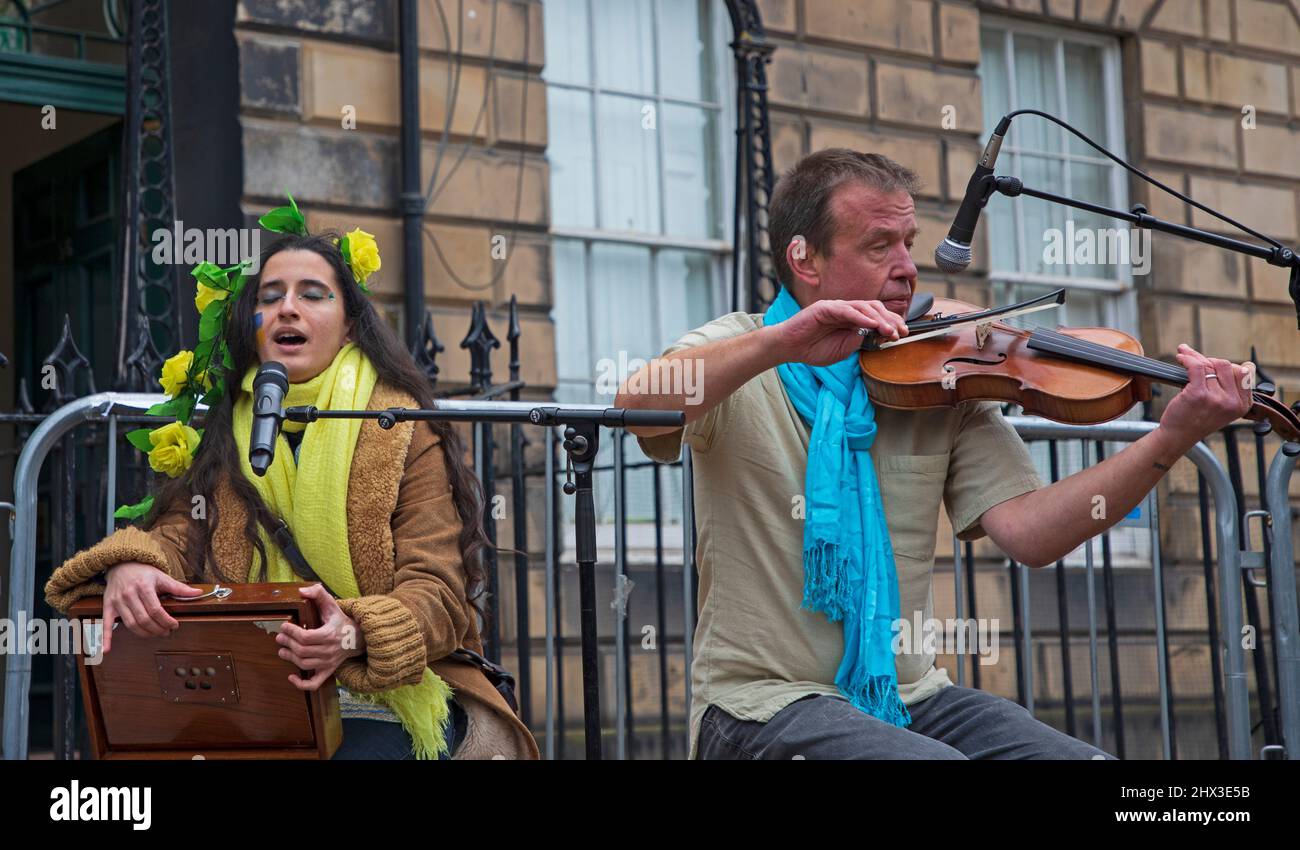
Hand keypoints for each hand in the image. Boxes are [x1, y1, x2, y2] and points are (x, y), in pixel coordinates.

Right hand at [101, 562, 203, 651]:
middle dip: (157, 629)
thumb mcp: (162, 577)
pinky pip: (105, 624)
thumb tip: (197, 593)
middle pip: (144, 619)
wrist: (121, 564)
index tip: (174, 625)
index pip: (156, 610)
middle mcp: (129, 594)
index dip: (166, 620)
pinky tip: (106, 649)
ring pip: (130, 624)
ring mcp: (117, 602)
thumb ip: (179, 588)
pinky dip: (105, 638)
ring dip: (144, 633)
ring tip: (155, 634)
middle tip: (166, 632)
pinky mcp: (108, 606)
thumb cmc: (143, 572)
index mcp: (144, 586)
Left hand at [278, 584, 364, 690]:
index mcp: (329, 634)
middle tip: (279, 637)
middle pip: (302, 651)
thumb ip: (318, 593)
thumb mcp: (332, 605)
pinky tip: (291, 677)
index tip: (284, 626)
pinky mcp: (328, 671)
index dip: (291, 632)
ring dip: (290, 658)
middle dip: (288, 643)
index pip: (305, 637)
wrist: (358, 638)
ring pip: (304, 664)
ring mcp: (328, 662)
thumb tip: (302, 591)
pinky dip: (301, 684)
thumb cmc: (341, 621)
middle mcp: (329, 650)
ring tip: (282, 651)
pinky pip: (314, 683)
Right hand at [770, 299, 907, 366]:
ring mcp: (836, 307)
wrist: (790, 348)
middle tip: (900, 332)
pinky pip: (846, 310)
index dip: (891, 323)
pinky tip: (871, 324)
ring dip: (878, 318)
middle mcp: (846, 310)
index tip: (902, 334)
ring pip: (863, 307)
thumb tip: (878, 336)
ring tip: (889, 330)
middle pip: (874, 308)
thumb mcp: (843, 350)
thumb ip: (859, 341)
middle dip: (890, 319)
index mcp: (852, 320)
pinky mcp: (824, 308)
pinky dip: (860, 316)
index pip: (876, 316)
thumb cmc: (813, 349)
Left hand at [1156, 344, 1254, 453]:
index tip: (1214, 364)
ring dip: (1194, 357)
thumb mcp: (1222, 407)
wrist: (1179, 436)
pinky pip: (1196, 366)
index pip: (1243, 372)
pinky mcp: (1198, 395)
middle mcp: (1232, 402)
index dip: (1228, 365)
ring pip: (1209, 365)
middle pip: (1226, 365)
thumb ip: (1230, 388)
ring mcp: (1216, 398)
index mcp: (1243, 404)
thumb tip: (1236, 362)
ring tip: (1185, 357)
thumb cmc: (1197, 419)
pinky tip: (1181, 358)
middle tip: (1197, 361)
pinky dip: (1188, 358)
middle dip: (1210, 360)